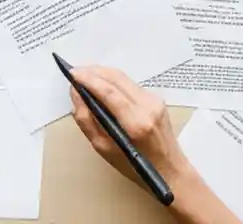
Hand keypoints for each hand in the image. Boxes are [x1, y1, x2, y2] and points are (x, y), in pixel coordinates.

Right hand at [69, 66, 187, 186]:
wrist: (169, 170)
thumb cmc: (135, 167)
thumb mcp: (103, 149)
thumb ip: (86, 120)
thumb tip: (76, 95)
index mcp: (135, 123)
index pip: (108, 91)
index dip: (88, 79)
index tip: (72, 73)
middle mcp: (147, 106)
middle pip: (116, 78)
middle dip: (93, 71)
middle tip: (75, 72)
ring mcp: (154, 100)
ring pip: (124, 78)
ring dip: (103, 74)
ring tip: (85, 76)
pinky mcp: (157, 98)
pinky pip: (130, 84)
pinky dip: (114, 82)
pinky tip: (103, 86)